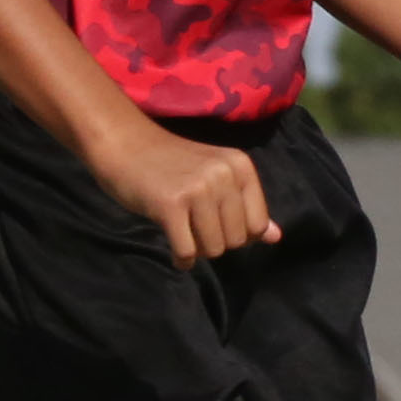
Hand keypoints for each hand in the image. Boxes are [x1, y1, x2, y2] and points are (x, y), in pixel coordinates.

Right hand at [98, 122, 279, 265]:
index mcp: (241, 167)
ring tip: (184, 234)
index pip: (258, 225)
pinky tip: (176, 250)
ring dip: (199, 250)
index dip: (239, 234)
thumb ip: (246, 207)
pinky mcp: (170, 205)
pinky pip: (187, 250)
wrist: (123, 143)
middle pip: (237, 240)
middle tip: (195, 230)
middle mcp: (224, 176)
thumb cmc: (171, 163)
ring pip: (214, 248)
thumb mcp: (215, 178)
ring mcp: (198, 189)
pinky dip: (182, 258)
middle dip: (217, 243)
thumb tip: (276, 238)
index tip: (216, 226)